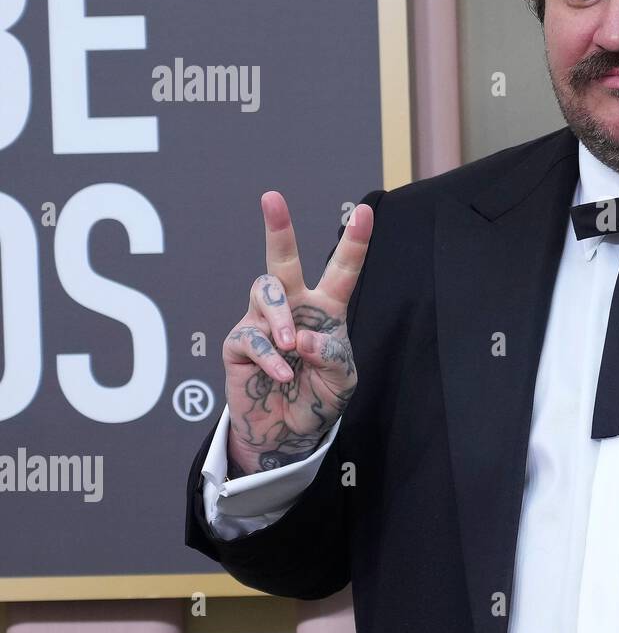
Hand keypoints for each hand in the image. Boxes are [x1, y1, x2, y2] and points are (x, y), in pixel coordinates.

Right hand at [222, 191, 373, 476]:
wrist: (288, 435)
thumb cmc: (318, 399)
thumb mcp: (342, 381)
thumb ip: (332, 356)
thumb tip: (303, 337)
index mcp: (326, 310)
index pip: (342, 270)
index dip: (354, 242)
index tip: (364, 211)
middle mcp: (293, 308)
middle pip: (283, 260)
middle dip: (278, 228)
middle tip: (272, 197)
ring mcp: (262, 324)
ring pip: (265, 292)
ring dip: (280, 316)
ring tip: (292, 343)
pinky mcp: (238, 346)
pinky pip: (250, 338)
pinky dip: (270, 357)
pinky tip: (282, 375)